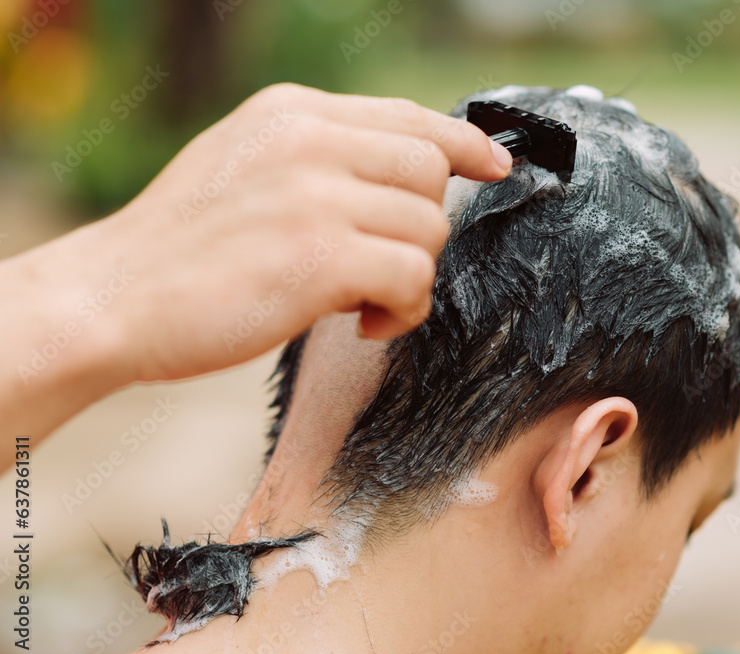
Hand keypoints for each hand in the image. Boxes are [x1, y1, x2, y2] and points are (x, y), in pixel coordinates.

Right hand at [0, 84, 511, 455]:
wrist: (112, 299)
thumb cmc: (182, 248)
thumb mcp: (245, 167)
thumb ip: (317, 157)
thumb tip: (402, 174)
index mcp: (292, 113)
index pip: (409, 117)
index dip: (464, 143)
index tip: (495, 166)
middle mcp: (309, 140)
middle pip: (431, 174)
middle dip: (421, 229)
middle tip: (380, 268)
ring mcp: (316, 195)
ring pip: (429, 229)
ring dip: (411, 279)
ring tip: (362, 304)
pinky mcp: (321, 256)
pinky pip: (414, 278)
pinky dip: (404, 310)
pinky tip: (362, 323)